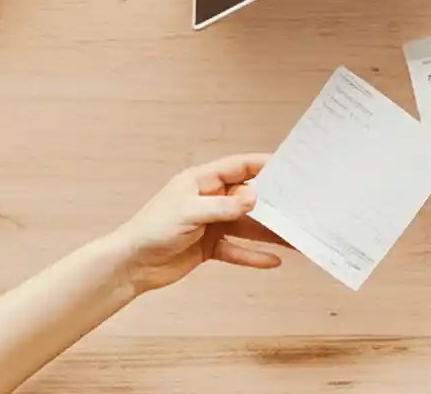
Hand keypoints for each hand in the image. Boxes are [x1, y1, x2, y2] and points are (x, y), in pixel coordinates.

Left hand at [110, 154, 287, 293]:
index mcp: (202, 181)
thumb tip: (254, 197)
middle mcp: (210, 199)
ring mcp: (211, 224)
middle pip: (248, 199)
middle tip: (299, 207)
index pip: (239, 167)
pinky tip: (273, 261)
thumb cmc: (152, 230)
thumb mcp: (189, 213)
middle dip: (273, 204)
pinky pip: (237, 249)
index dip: (263, 165)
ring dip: (269, 234)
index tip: (289, 166)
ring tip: (295, 239)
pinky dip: (253, 255)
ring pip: (247, 226)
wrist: (131, 265)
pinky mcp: (210, 247)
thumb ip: (223, 206)